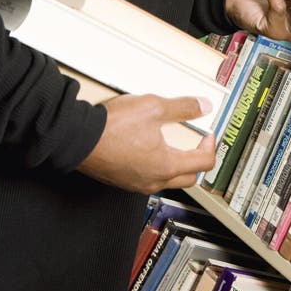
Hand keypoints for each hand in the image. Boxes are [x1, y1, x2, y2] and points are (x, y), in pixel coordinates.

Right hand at [77, 93, 215, 193]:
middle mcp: (154, 181)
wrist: (78, 139)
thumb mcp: (153, 107)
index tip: (208, 133)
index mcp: (166, 166)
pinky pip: (150, 178)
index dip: (211, 145)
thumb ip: (183, 107)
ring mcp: (138, 184)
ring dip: (177, 163)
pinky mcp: (124, 181)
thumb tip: (204, 107)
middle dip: (198, 159)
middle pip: (189, 177)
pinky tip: (148, 146)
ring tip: (172, 140)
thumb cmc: (112, 127)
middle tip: (196, 141)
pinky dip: (158, 165)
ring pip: (169, 179)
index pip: (203, 163)